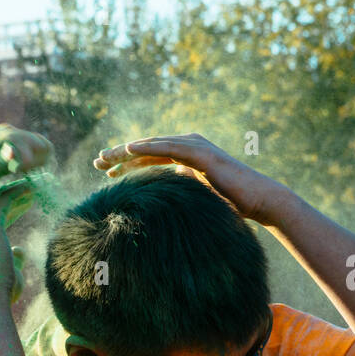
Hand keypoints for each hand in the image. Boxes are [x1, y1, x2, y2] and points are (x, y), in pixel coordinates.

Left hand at [0, 124, 53, 189]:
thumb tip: (13, 152)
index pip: (17, 138)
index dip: (25, 153)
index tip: (25, 168)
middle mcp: (6, 131)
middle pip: (31, 138)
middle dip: (34, 157)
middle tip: (29, 173)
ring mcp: (13, 134)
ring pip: (37, 141)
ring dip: (39, 157)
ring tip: (30, 171)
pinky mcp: (17, 141)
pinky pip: (35, 146)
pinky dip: (38, 157)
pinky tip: (31, 169)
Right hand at [0, 180, 30, 302]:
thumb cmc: (2, 289)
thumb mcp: (11, 270)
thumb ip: (14, 258)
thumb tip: (20, 249)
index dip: (13, 209)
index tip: (28, 202)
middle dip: (15, 196)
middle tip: (31, 188)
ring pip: (0, 199)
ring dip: (17, 190)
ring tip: (33, 183)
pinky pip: (4, 199)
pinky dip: (17, 191)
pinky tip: (31, 187)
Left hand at [93, 133, 292, 226]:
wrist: (257, 201)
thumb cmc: (228, 204)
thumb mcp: (194, 199)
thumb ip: (177, 195)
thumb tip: (156, 209)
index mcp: (185, 158)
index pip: (150, 158)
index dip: (127, 163)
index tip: (104, 172)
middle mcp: (188, 147)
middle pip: (147, 149)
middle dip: (121, 155)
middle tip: (96, 161)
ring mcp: (195, 147)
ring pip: (154, 146)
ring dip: (128, 149)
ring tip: (106, 156)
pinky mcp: (202, 153)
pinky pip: (169, 148)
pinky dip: (148, 146)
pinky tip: (129, 148)